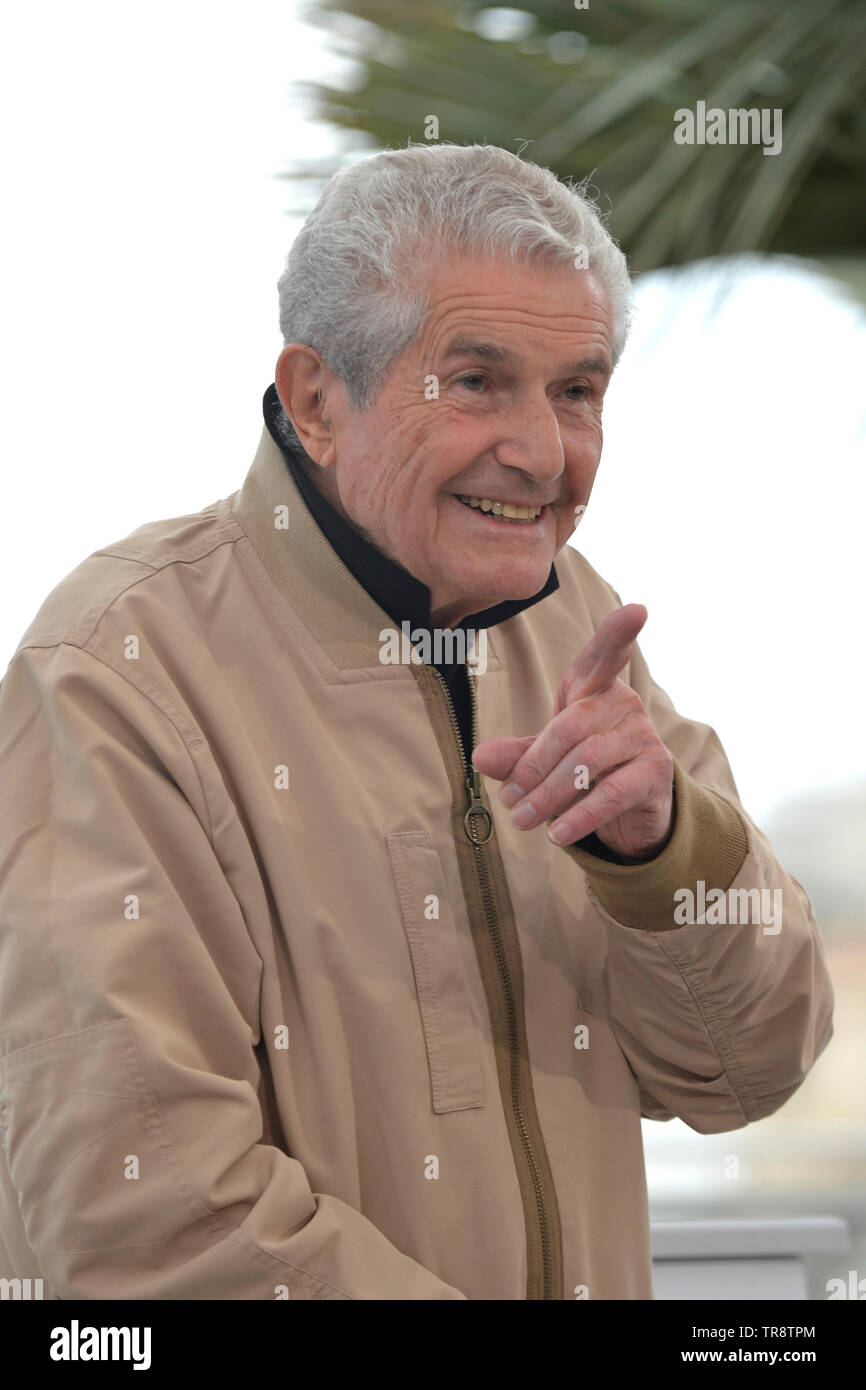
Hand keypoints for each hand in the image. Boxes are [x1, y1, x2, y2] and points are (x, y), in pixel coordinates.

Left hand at [471, 604, 673, 859]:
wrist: (630, 809)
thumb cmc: (583, 768)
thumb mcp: (545, 758)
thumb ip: (516, 754)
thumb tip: (480, 757)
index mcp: (595, 687)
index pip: (604, 656)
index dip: (617, 633)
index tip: (638, 610)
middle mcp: (625, 704)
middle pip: (570, 726)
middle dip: (533, 766)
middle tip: (508, 801)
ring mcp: (644, 737)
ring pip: (588, 761)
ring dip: (548, 795)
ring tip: (520, 820)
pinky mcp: (656, 773)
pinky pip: (613, 793)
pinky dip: (580, 816)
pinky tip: (558, 836)